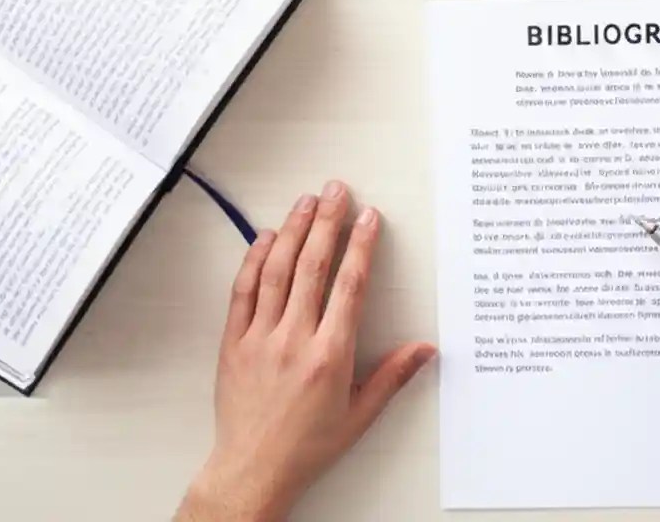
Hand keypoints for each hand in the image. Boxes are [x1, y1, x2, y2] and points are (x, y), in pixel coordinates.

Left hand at [177, 181, 435, 521]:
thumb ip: (392, 376)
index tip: (368, 218)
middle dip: (327, 223)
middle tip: (337, 191)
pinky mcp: (233, 343)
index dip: (361, 246)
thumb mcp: (360, 414)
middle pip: (313, 267)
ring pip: (277, 271)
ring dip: (293, 231)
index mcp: (330, 355)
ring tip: (306, 202)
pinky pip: (243, 292)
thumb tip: (426, 348)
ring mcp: (260, 338)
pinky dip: (254, 261)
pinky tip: (265, 238)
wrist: (253, 468)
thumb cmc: (307, 446)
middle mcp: (294, 339)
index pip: (349, 286)